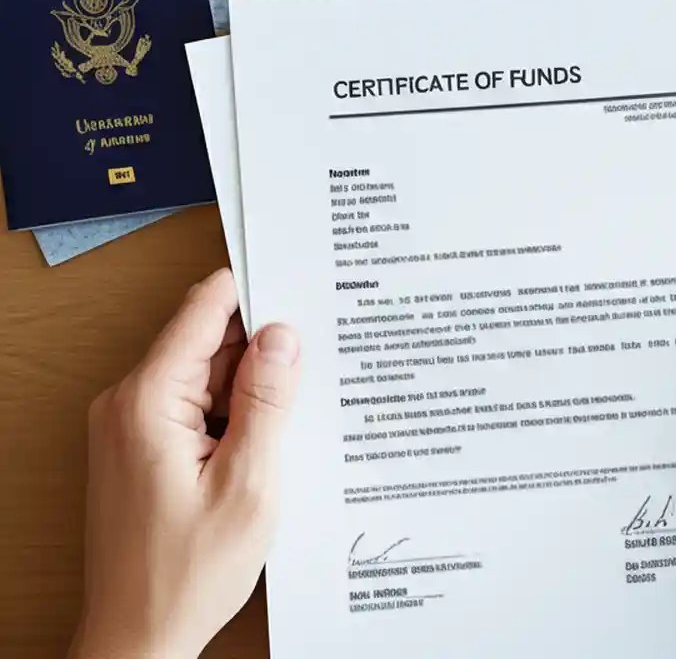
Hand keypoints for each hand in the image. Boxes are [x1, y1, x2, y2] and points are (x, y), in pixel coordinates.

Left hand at [69, 269, 300, 658]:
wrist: (138, 638)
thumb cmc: (186, 574)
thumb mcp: (248, 483)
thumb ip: (267, 402)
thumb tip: (283, 335)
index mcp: (147, 401)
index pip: (202, 311)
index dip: (255, 291)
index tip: (301, 281)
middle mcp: (128, 404)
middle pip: (206, 343)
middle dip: (264, 347)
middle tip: (320, 359)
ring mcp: (131, 428)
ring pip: (206, 378)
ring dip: (253, 388)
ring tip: (298, 414)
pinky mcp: (143, 451)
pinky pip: (196, 410)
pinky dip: (235, 416)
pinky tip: (270, 442)